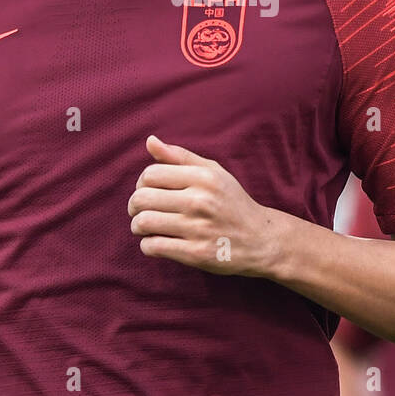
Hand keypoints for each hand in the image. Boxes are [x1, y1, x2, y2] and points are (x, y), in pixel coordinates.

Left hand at [128, 135, 281, 277]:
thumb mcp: (213, 173)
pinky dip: (147, 245)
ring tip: (144, 227)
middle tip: (139, 211)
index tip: (147, 191)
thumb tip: (149, 141)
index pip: (150, 174)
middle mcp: (200, 201)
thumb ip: (180, 157)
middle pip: (142, 198)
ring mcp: (198, 228)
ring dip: (137, 226)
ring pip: (144, 223)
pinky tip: (155, 242)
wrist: (261, 240)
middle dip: (134, 206)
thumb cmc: (231, 202)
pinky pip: (154, 246)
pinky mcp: (196, 254)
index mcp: (204, 177)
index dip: (141, 183)